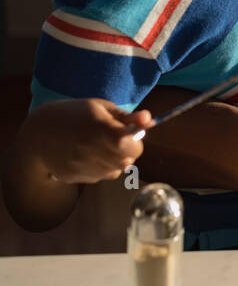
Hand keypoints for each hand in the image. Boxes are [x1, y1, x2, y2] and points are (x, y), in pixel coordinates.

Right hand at [27, 99, 152, 183]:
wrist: (39, 132)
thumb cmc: (75, 115)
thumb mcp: (101, 108)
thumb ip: (127, 117)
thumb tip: (149, 120)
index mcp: (101, 129)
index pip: (134, 148)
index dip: (135, 142)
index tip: (127, 134)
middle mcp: (92, 150)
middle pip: (127, 161)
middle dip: (125, 152)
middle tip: (111, 139)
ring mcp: (82, 166)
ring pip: (114, 172)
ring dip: (113, 161)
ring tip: (96, 146)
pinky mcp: (74, 177)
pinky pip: (98, 177)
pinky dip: (98, 168)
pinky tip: (85, 155)